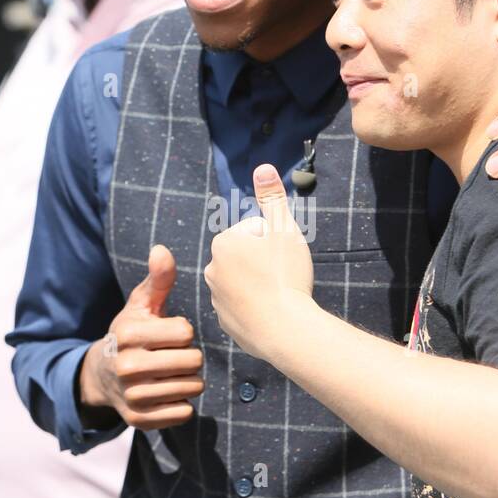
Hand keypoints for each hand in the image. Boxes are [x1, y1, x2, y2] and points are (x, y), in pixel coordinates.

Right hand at [78, 244, 203, 430]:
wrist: (101, 375)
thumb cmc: (130, 334)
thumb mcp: (140, 305)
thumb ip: (157, 279)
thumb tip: (161, 250)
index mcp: (128, 333)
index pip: (185, 331)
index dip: (182, 332)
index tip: (167, 334)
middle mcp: (126, 366)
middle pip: (193, 360)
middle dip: (189, 356)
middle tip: (171, 356)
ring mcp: (132, 396)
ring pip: (192, 387)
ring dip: (188, 380)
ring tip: (169, 373)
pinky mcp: (139, 420)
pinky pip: (184, 412)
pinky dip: (182, 403)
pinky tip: (165, 392)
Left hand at [204, 164, 313, 359]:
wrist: (285, 330)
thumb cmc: (285, 275)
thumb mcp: (284, 228)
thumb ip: (272, 197)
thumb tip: (263, 167)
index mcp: (223, 243)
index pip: (254, 233)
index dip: (274, 242)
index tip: (282, 257)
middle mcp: (212, 269)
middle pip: (247, 257)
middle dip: (265, 263)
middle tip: (283, 276)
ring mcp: (217, 298)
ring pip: (245, 282)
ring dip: (261, 285)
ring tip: (279, 295)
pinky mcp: (225, 322)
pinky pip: (244, 308)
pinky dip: (256, 308)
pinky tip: (272, 312)